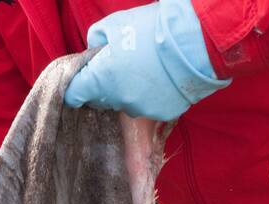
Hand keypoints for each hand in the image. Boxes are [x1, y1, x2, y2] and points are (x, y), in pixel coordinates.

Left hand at [65, 0, 229, 120]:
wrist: (195, 42)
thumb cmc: (152, 29)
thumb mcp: (115, 25)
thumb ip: (96, 40)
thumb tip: (95, 50)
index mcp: (100, 80)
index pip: (74, 95)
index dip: (76, 87)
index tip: (82, 81)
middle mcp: (117, 101)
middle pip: (101, 100)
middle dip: (105, 86)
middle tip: (120, 64)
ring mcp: (140, 109)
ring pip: (127, 103)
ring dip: (130, 90)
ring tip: (146, 68)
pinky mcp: (161, 114)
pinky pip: (149, 106)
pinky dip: (152, 95)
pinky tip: (162, 78)